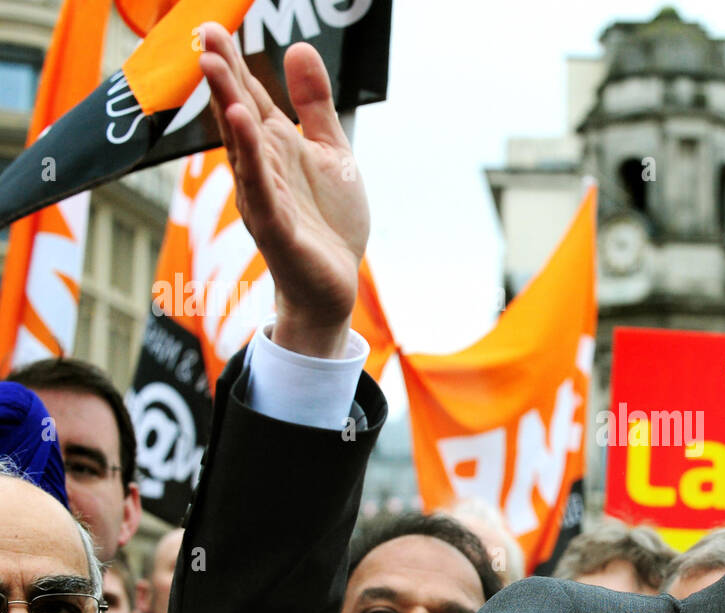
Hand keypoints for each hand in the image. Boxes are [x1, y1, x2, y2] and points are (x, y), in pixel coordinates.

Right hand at [197, 22, 367, 357]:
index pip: (248, 99)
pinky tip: (242, 123)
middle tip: (202, 33)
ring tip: (210, 64)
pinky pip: (259, 188)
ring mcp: (262, 198)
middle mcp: (260, 169)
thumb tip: (299, 48)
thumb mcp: (332, 153)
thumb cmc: (327, 223)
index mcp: (273, 149)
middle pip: (237, 115)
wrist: (333, 285)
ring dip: (226, 106)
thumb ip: (315, 105)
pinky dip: (250, 156)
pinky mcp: (274, 227)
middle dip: (221, 75)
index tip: (212, 26)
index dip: (233, 64)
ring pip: (241, 147)